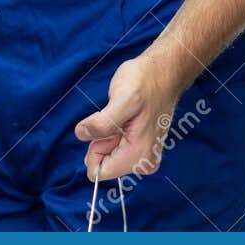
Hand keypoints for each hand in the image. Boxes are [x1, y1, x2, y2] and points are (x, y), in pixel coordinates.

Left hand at [73, 54, 186, 180]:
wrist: (163, 73)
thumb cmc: (144, 83)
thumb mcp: (122, 100)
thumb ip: (102, 123)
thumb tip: (81, 134)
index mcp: (139, 156)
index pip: (101, 171)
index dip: (94, 148)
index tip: (105, 127)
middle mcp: (143, 162)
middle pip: (104, 163)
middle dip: (101, 140)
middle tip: (115, 116)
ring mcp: (142, 155)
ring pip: (107, 154)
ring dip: (107, 134)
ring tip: (122, 114)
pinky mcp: (139, 146)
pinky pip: (114, 146)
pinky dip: (112, 131)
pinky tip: (125, 116)